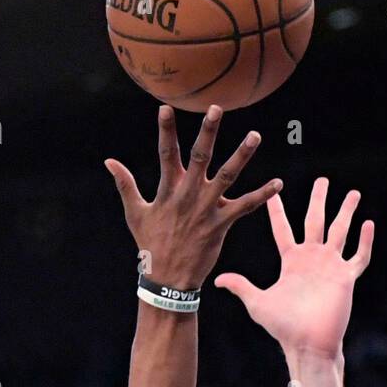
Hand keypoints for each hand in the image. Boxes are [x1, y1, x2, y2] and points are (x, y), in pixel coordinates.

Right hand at [105, 104, 282, 290]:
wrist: (168, 279)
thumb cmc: (151, 244)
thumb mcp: (135, 213)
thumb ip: (125, 184)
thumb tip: (109, 161)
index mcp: (168, 190)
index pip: (165, 154)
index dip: (165, 131)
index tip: (165, 107)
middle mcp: (189, 195)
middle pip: (200, 157)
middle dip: (208, 132)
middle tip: (217, 108)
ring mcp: (206, 209)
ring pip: (227, 176)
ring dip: (242, 155)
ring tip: (255, 135)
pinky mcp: (221, 224)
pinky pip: (245, 207)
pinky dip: (262, 195)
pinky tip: (278, 184)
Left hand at [215, 178, 373, 358]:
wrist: (307, 344)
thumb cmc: (283, 327)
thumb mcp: (258, 303)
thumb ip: (241, 286)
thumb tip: (217, 280)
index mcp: (291, 261)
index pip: (283, 229)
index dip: (278, 210)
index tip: (274, 190)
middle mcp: (312, 259)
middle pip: (316, 221)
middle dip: (320, 200)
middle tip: (323, 180)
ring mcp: (330, 267)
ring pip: (341, 232)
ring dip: (347, 212)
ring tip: (354, 193)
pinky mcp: (346, 278)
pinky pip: (358, 257)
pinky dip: (365, 242)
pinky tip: (369, 224)